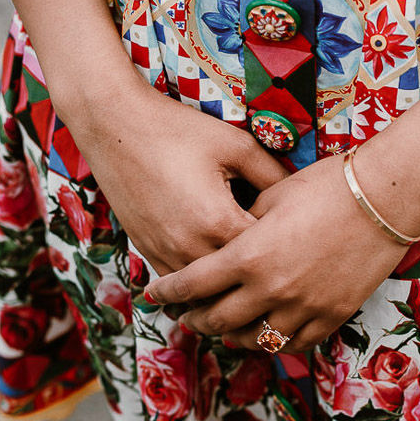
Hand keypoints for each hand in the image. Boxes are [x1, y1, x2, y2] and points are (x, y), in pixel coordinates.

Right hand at [71, 83, 289, 275]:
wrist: (115, 124)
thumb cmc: (178, 130)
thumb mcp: (236, 146)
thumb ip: (273, 176)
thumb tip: (302, 200)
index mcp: (218, 221)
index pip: (265, 256)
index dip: (286, 255)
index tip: (304, 253)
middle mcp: (190, 247)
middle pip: (237, 284)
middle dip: (261, 282)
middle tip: (288, 284)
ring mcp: (165, 254)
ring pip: (206, 296)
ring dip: (230, 294)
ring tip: (257, 294)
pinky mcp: (148, 253)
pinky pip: (180, 289)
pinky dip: (200, 291)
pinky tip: (219, 288)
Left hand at [143, 154, 413, 351]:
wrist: (386, 197)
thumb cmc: (328, 185)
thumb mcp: (272, 196)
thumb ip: (243, 224)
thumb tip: (229, 239)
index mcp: (249, 255)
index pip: (193, 284)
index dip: (169, 292)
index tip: (155, 295)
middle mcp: (272, 289)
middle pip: (218, 320)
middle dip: (196, 320)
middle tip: (186, 317)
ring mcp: (304, 307)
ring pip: (255, 340)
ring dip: (233, 337)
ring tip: (224, 330)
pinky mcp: (333, 315)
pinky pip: (296, 343)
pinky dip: (276, 341)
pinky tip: (268, 334)